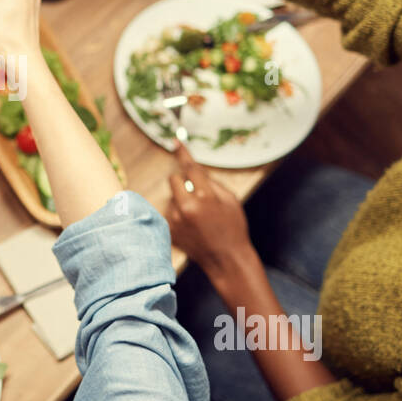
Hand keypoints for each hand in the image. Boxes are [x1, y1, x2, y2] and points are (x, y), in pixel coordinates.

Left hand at [166, 143, 255, 278]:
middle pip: (174, 179)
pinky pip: (169, 212)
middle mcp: (185, 207)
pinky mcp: (168, 230)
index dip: (183, 153)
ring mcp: (174, 220)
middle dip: (184, 183)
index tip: (175, 141)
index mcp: (204, 197)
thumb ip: (211, 183)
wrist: (226, 259)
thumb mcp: (230, 200)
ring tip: (198, 218)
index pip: (190, 168)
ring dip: (181, 201)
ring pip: (171, 197)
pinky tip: (191, 227)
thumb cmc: (232, 228)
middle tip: (197, 195)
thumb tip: (193, 170)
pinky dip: (178, 215)